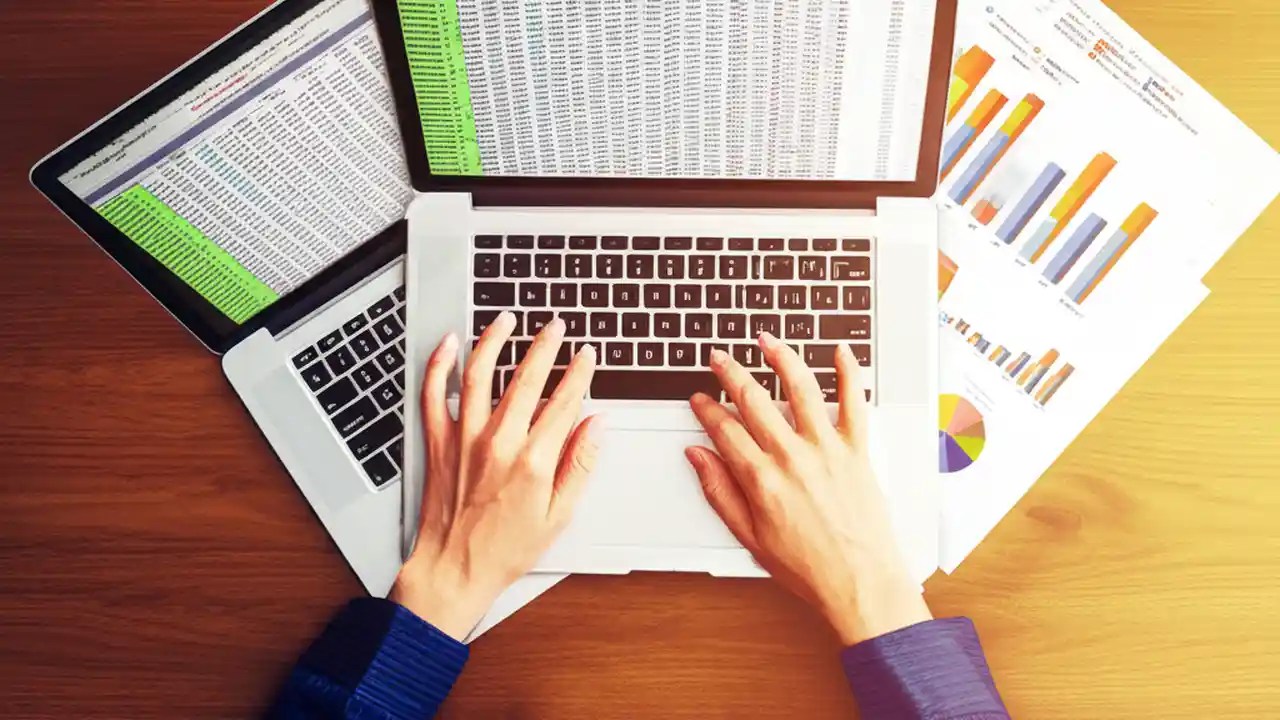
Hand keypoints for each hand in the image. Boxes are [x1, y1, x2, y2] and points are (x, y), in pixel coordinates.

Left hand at [390, 312, 600, 639]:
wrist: (452, 569)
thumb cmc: (504, 551)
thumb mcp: (559, 515)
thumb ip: (580, 465)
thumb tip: (596, 427)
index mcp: (534, 461)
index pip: (564, 402)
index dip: (580, 373)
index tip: (587, 355)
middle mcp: (498, 443)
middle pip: (526, 378)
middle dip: (545, 346)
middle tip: (555, 327)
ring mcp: (464, 438)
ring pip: (479, 374)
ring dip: (494, 340)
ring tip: (507, 320)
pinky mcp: (437, 442)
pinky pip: (434, 393)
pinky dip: (440, 364)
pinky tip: (450, 344)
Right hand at [686, 333, 929, 645]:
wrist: (860, 583)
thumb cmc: (809, 567)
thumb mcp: (749, 537)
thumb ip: (720, 492)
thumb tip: (698, 458)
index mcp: (761, 479)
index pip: (724, 430)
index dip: (706, 409)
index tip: (698, 398)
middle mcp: (792, 457)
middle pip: (753, 400)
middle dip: (731, 372)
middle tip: (719, 357)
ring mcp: (827, 449)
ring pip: (801, 388)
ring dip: (780, 357)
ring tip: (766, 340)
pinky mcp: (857, 450)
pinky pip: (855, 402)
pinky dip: (849, 372)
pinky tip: (840, 350)